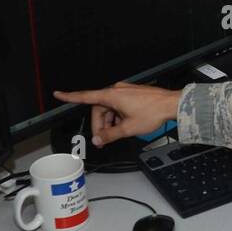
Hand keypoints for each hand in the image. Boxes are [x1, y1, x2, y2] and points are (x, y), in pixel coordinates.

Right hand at [53, 82, 181, 146]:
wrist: (172, 104)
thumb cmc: (153, 112)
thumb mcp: (129, 128)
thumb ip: (110, 135)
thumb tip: (99, 139)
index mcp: (112, 96)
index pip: (85, 96)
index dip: (70, 97)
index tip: (59, 94)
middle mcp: (117, 90)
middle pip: (99, 109)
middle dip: (100, 125)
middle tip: (104, 140)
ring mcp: (126, 91)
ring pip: (110, 109)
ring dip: (111, 122)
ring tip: (118, 134)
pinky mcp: (133, 94)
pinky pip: (119, 106)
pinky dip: (119, 116)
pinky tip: (126, 125)